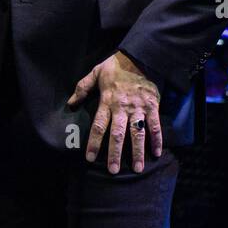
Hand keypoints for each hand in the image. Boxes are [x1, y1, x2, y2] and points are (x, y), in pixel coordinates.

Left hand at [67, 51, 163, 173]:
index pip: (99, 125)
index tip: (90, 158)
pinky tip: (157, 153)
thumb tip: (70, 103)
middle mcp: (122, 107)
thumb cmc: (115, 66)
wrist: (139, 56)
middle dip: (115, 153)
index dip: (94, 142)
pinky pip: (155, 124)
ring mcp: (139, 107)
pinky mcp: (152, 105)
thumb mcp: (95, 73)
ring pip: (137, 132)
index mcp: (108, 100)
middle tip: (114, 171)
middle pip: (118, 133)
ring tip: (138, 169)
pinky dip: (157, 138)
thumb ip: (82, 88)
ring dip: (137, 151)